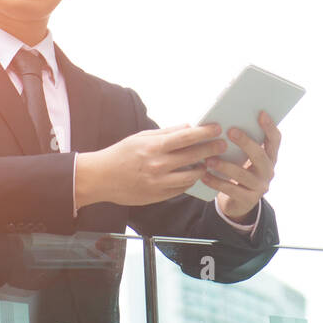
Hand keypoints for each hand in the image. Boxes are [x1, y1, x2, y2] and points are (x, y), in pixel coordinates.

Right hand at [79, 122, 225, 207]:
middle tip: (221, 145)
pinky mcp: (158, 196)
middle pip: (193, 156)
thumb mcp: (141, 137)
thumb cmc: (121, 154)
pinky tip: (191, 175)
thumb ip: (166, 133)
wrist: (101, 178)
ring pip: (191, 176)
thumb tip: (188, 127)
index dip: (204, 132)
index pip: (186, 137)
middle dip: (210, 149)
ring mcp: (158, 182)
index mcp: (154, 147)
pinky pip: (181, 189)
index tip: (217, 129)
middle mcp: (158, 165)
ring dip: (202, 168)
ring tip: (206, 163)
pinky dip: (189, 181)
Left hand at [201, 111, 280, 221]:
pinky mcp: (248, 200)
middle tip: (230, 131)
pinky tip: (204, 176)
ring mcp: (259, 187)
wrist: (238, 202)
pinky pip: (231, 190)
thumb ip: (240, 144)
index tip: (260, 113)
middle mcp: (268, 171)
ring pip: (243, 175)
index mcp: (269, 157)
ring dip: (225, 166)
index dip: (269, 127)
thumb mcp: (244, 158)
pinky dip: (216, 182)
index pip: (274, 140)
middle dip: (245, 142)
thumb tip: (223, 122)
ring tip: (209, 159)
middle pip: (260, 155)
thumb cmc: (238, 171)